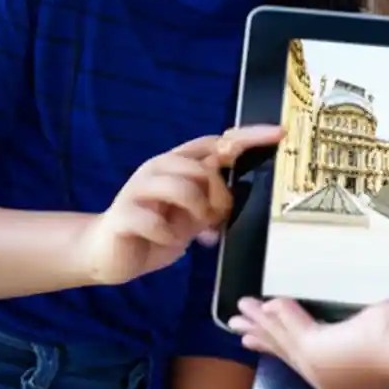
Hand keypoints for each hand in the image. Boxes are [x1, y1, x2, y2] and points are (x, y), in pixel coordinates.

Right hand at [79, 125, 283, 285]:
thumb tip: (251, 195)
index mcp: (179, 163)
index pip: (217, 141)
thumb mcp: (195, 213)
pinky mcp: (123, 214)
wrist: (110, 254)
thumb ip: (216, 198)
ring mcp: (138, 189)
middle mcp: (158, 168)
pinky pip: (156, 220)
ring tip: (194, 230)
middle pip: (203, 166)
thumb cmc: (158, 230)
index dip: (248, 136)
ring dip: (197, 213)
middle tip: (215, 218)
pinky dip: (169, 236)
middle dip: (219, 195)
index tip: (278, 134)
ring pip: (182, 187)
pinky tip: (168, 242)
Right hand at [230, 297, 388, 388]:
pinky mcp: (315, 348)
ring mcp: (320, 367)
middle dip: (263, 338)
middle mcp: (329, 381)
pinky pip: (290, 325)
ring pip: (283, 340)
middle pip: (287, 354)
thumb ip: (370, 331)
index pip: (309, 362)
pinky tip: (266, 302)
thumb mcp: (385, 335)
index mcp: (346, 384)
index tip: (271, 340)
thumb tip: (370, 322)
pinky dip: (278, 313)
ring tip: (242, 308)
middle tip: (241, 331)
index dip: (287, 349)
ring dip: (262, 321)